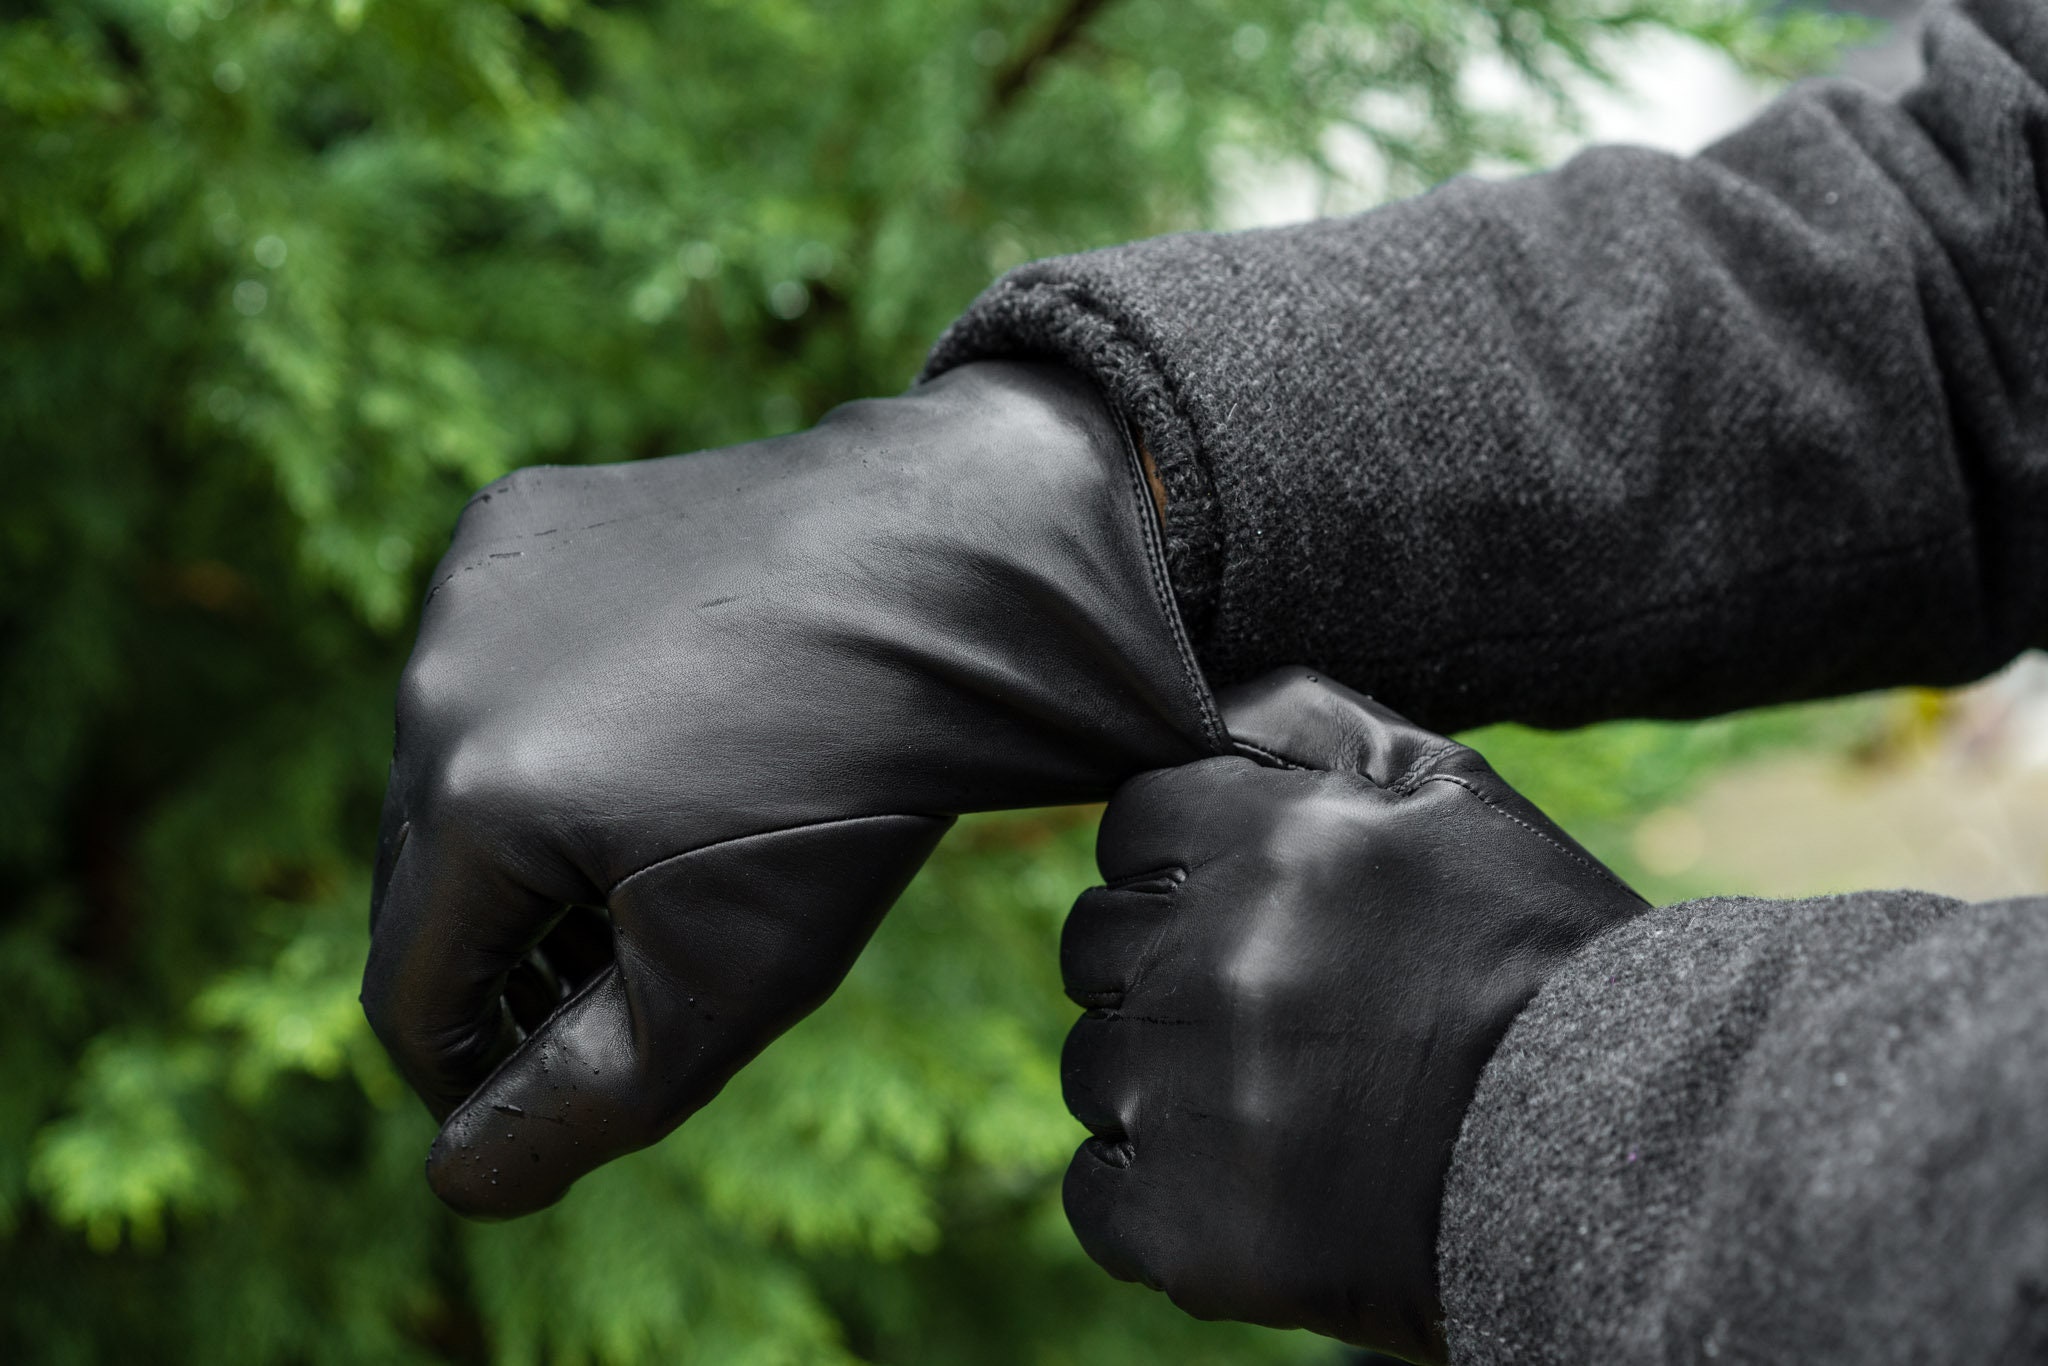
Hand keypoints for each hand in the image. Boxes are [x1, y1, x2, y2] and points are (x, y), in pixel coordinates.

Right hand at [365, 361, 1222, 1217]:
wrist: (951, 585)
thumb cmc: (850, 795)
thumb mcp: (720, 987)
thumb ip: (573, 1106)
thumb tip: (452, 1182)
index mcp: (473, 800)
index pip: (410, 993)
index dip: (470, 1069)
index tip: (542, 1088)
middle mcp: (435, 678)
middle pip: (424, 879)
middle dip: (502, 948)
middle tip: (612, 976)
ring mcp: (472, 584)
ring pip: (453, 766)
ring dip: (520, 831)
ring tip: (643, 859)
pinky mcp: (520, 521)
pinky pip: (493, 664)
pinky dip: (545, 717)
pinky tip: (654, 730)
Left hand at [1059, 668, 1646, 1361]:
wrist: (1629, 1155)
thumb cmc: (1539, 959)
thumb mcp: (1452, 791)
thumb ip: (1307, 724)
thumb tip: (1200, 711)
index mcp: (1268, 842)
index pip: (1131, 826)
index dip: (1177, 867)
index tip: (1235, 912)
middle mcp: (1212, 958)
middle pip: (1099, 946)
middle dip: (1165, 968)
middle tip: (1269, 1013)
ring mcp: (1187, 1096)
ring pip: (1096, 1068)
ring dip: (1161, 1081)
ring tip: (1279, 1103)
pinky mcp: (1184, 1224)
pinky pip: (1100, 1192)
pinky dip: (1152, 1193)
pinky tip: (1247, 1184)